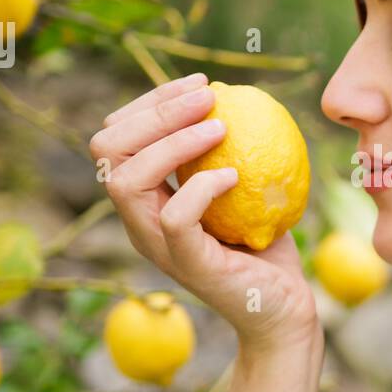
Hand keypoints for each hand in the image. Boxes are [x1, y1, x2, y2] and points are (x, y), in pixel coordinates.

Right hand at [90, 73, 320, 356]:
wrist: (283, 307)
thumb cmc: (264, 244)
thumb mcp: (242, 187)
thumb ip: (226, 149)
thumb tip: (231, 92)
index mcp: (144, 197)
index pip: (117, 136)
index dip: (150, 102)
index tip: (200, 85)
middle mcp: (138, 219)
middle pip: (107, 150)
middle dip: (153, 112)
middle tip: (209, 96)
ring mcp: (157, 244)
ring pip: (126, 181)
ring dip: (173, 142)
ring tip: (221, 127)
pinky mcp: (186, 265)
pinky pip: (175, 217)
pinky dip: (202, 187)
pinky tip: (235, 175)